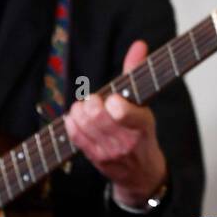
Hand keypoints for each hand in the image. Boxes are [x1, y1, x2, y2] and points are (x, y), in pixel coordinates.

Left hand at [65, 40, 167, 206]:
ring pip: (84, 125)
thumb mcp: (145, 103)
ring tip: (85, 107)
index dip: (114, 105)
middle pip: (97, 117)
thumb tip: (139, 44)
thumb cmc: (142, 131)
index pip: (125, 115)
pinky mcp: (94, 158)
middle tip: (93, 99)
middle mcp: (126, 140)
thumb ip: (137, 71)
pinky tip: (76, 117)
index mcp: (142, 124)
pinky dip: (71, 123)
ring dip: (79, 111)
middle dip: (90, 104)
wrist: (142, 172)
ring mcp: (109, 152)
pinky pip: (75, 137)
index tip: (111, 99)